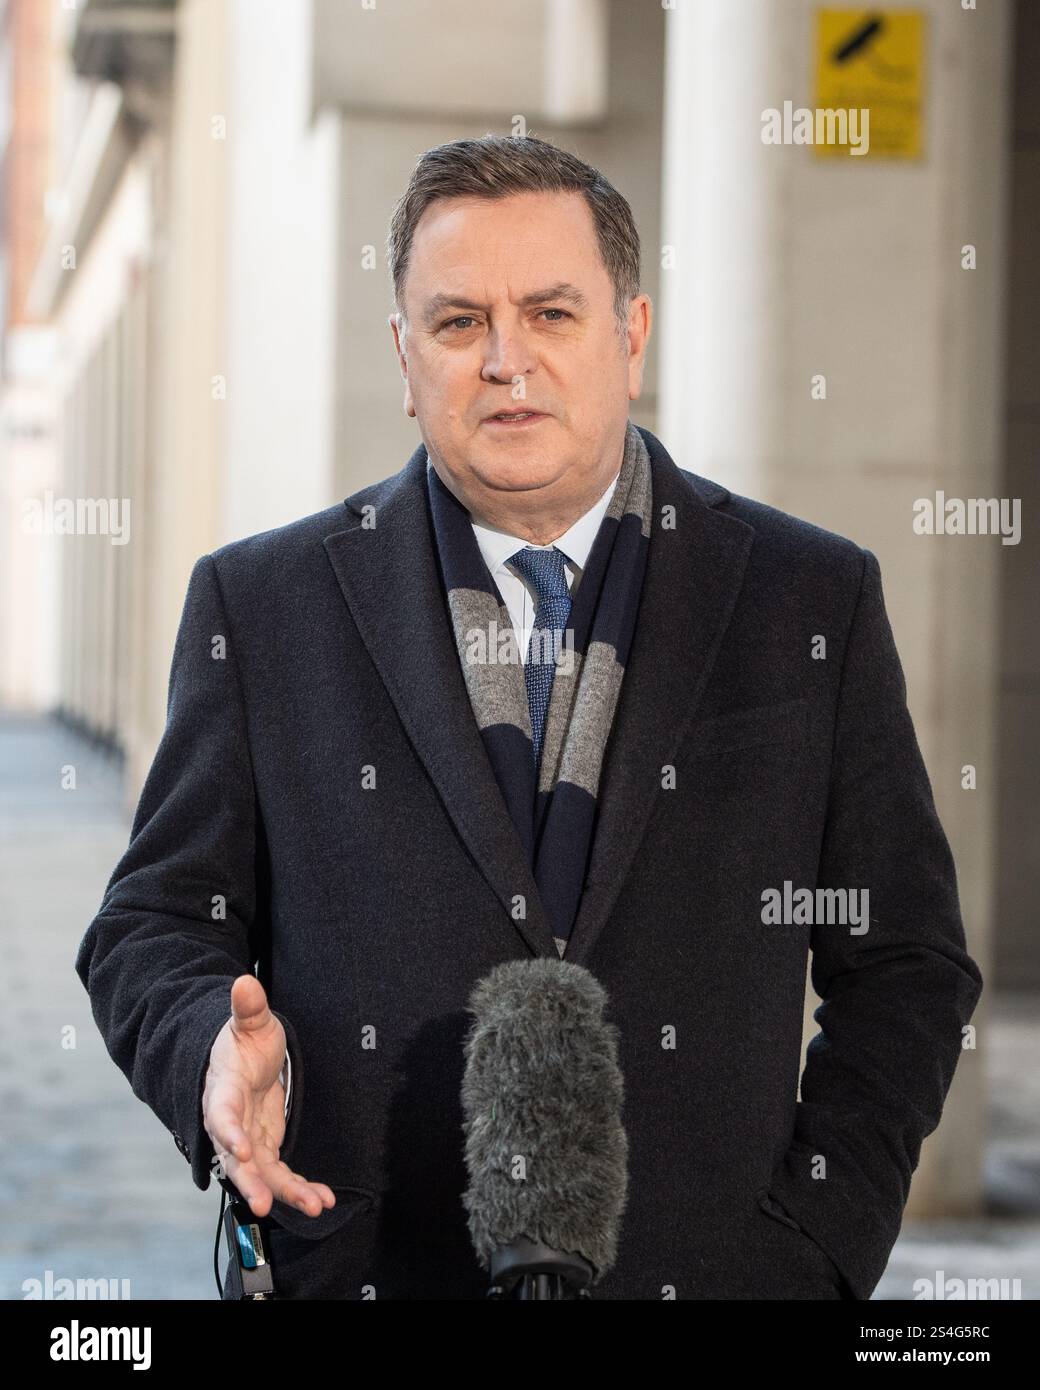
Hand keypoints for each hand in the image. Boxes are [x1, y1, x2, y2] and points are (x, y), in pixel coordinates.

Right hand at [202, 974, 334, 1218]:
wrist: (243, 1061)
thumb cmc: (243, 1042)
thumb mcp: (250, 1023)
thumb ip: (249, 1008)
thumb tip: (244, 982)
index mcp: (222, 1089)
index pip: (220, 1113)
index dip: (228, 1131)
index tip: (241, 1148)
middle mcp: (230, 1122)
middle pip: (235, 1157)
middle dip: (250, 1180)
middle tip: (263, 1202)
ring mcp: (247, 1137)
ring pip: (261, 1171)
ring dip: (285, 1191)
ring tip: (314, 1205)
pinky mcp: (265, 1146)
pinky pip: (280, 1172)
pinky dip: (299, 1187)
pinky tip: (322, 1199)